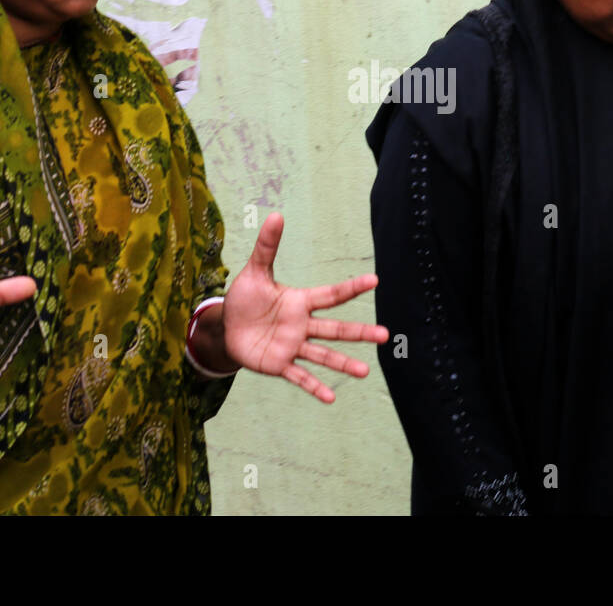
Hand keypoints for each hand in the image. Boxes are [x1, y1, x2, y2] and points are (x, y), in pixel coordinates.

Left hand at [221, 212, 388, 402]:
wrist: (226, 327)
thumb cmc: (245, 298)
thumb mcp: (254, 271)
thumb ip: (266, 247)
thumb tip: (275, 215)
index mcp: (300, 301)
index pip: (330, 295)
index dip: (352, 288)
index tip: (375, 280)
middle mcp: (302, 325)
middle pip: (335, 329)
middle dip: (359, 333)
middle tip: (385, 335)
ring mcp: (293, 346)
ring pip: (322, 355)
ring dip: (343, 364)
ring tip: (365, 372)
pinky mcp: (279, 364)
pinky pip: (299, 376)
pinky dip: (314, 387)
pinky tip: (331, 398)